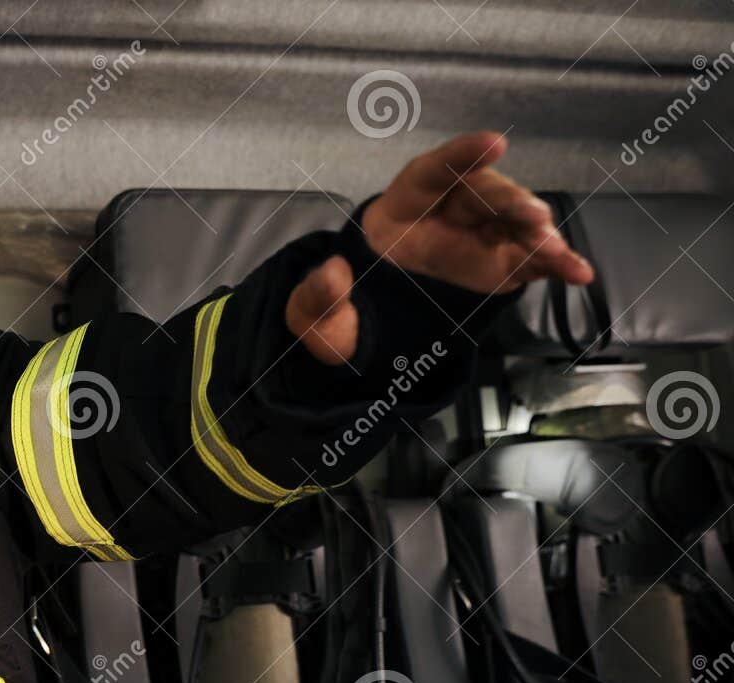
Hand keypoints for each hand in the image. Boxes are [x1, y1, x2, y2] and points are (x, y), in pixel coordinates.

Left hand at [285, 130, 593, 365]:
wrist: (360, 329)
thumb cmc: (337, 308)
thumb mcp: (315, 310)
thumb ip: (320, 296)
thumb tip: (331, 274)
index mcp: (399, 207)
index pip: (432, 172)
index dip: (462, 155)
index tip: (494, 143)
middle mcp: (446, 212)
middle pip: (484, 195)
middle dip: (510, 203)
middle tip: (532, 219)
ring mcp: (477, 237)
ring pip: (514, 223)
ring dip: (538, 234)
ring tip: (555, 252)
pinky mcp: (499, 266)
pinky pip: (530, 260)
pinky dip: (555, 265)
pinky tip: (578, 272)